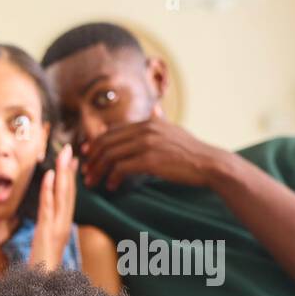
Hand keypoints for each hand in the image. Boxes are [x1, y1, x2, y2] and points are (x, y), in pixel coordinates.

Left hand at [29, 145, 77, 269]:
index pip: (69, 199)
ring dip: (63, 174)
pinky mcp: (46, 232)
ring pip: (62, 196)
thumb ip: (47, 236)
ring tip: (63, 155)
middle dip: (69, 170)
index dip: (71, 179)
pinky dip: (50, 191)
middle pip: (69, 193)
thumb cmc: (41, 272)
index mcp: (63, 228)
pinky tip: (50, 175)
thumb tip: (46, 226)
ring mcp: (56, 228)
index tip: (72, 161)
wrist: (41, 288)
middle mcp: (63, 225)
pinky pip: (48, 207)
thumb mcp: (45, 250)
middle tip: (70, 149)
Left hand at [81, 117, 229, 191]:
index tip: (86, 156)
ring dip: (97, 171)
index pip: (112, 131)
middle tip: (85, 172)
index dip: (95, 144)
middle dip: (91, 159)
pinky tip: (111, 187)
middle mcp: (146, 129)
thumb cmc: (190, 151)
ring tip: (93, 183)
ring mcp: (147, 144)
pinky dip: (112, 178)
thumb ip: (160, 120)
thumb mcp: (174, 129)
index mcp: (148, 122)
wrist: (209, 163)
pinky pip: (120, 168)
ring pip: (110, 156)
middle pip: (106, 142)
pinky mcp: (150, 160)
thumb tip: (155, 108)